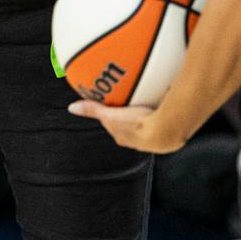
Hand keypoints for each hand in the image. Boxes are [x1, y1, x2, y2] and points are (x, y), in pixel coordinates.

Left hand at [68, 98, 184, 152]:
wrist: (168, 131)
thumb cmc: (139, 124)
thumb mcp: (111, 115)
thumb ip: (93, 110)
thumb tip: (72, 108)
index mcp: (122, 136)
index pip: (110, 123)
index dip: (109, 113)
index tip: (109, 102)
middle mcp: (135, 140)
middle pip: (126, 123)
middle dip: (125, 113)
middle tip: (126, 99)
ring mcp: (151, 138)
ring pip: (143, 122)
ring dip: (142, 113)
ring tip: (144, 100)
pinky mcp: (165, 132)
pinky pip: (158, 118)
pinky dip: (156, 111)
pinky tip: (160, 102)